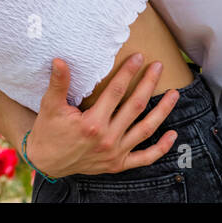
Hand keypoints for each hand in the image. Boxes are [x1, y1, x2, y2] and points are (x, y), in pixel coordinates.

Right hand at [22, 55, 180, 179]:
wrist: (46, 162)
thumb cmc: (49, 131)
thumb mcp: (51, 106)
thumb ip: (59, 83)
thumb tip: (59, 60)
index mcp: (92, 123)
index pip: (116, 92)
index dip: (128, 72)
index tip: (139, 58)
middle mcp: (107, 139)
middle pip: (135, 106)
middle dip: (148, 84)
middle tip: (158, 67)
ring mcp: (115, 153)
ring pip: (145, 130)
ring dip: (162, 111)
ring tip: (175, 94)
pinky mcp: (118, 165)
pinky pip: (145, 158)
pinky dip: (161, 148)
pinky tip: (173, 135)